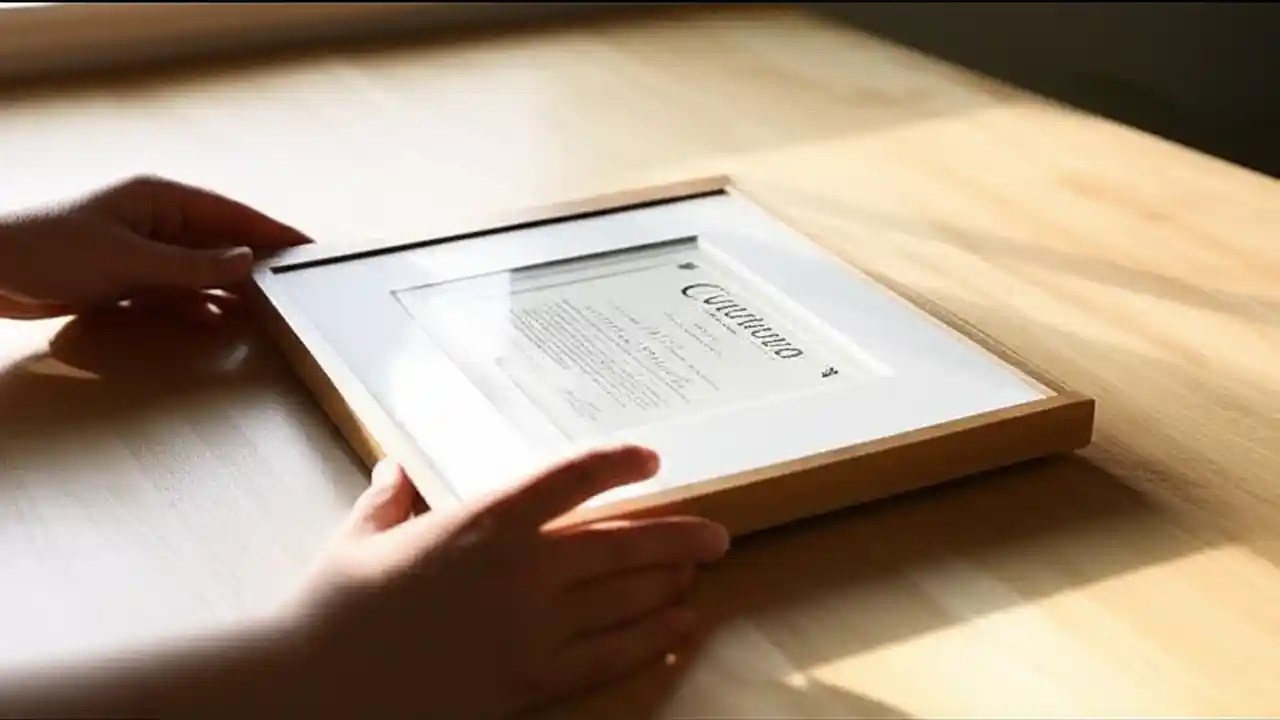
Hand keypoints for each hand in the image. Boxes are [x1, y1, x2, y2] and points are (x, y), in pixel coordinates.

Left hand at [0, 175, 309, 320]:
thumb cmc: (49, 250)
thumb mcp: (129, 259)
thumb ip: (192, 266)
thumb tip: (246, 262)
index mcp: (160, 198)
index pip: (231, 214)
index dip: (272, 231)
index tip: (309, 248)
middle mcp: (157, 221)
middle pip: (221, 243)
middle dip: (258, 265)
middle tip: (299, 288)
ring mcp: (144, 251)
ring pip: (203, 271)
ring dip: (231, 291)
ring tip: (271, 310)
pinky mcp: (128, 279)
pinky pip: (178, 293)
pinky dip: (200, 306)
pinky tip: (223, 322)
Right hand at [288, 445, 729, 718]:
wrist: (315, 690)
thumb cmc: (332, 610)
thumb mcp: (358, 538)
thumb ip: (386, 499)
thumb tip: (392, 470)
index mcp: (482, 521)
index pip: (569, 478)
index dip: (618, 463)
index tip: (651, 460)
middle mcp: (520, 568)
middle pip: (620, 542)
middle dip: (676, 536)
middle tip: (717, 534)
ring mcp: (531, 626)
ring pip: (624, 597)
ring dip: (669, 583)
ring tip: (699, 575)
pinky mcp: (530, 680)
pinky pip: (608, 657)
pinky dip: (650, 640)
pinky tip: (679, 629)